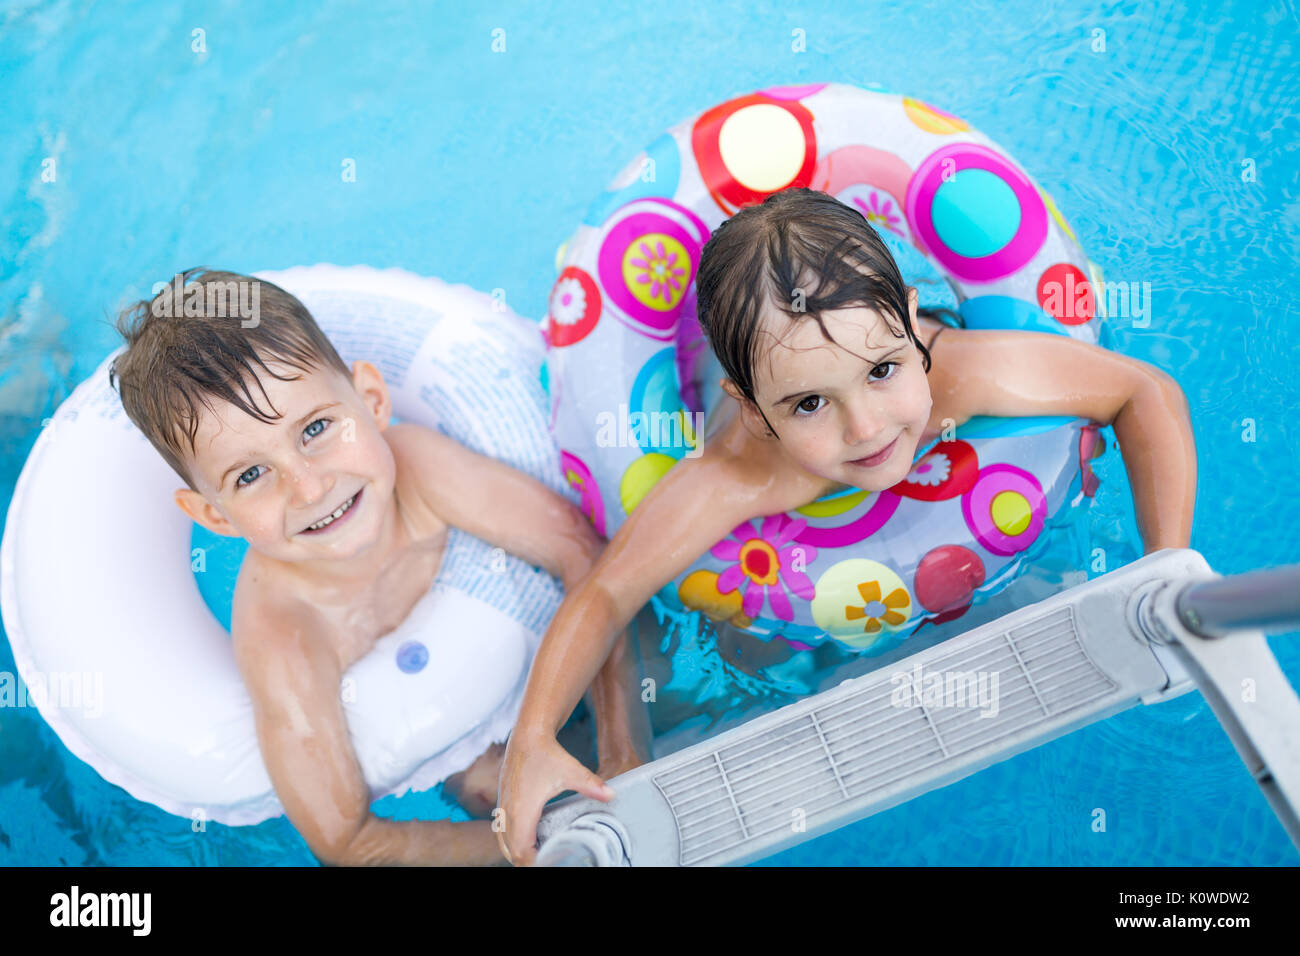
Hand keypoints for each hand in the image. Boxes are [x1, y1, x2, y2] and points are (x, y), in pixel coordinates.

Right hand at [496, 728, 614, 865]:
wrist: (528, 734)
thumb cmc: (546, 752)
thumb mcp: (571, 770)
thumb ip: (591, 785)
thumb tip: (612, 795)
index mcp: (522, 810)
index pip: (521, 850)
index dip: (534, 862)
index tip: (551, 862)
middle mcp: (508, 811)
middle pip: (511, 851)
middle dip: (527, 860)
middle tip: (549, 861)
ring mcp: (503, 806)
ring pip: (503, 841)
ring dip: (518, 851)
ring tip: (540, 854)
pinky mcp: (502, 800)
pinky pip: (502, 829)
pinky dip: (513, 839)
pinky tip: (530, 838)